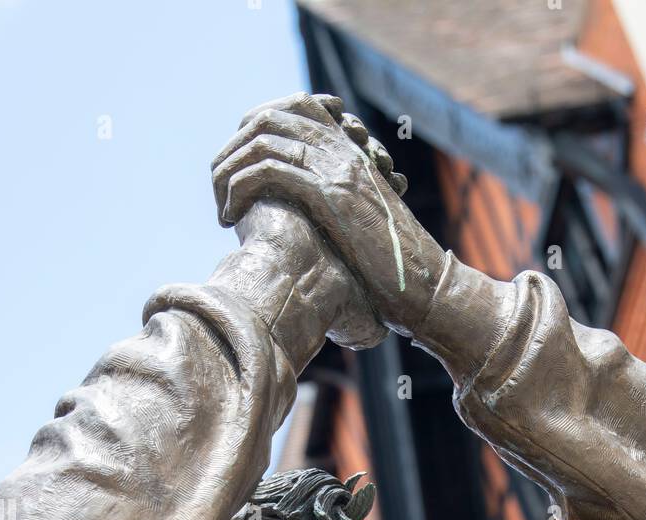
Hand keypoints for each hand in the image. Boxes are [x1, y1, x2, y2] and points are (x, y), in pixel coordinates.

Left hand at [211, 93, 446, 336]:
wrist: (426, 286)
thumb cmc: (396, 271)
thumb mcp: (363, 225)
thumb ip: (336, 205)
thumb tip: (303, 217)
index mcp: (353, 153)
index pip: (295, 107)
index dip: (256, 126)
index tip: (237, 167)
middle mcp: (345, 151)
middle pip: (269, 116)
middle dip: (233, 148)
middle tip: (219, 187)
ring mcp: (338, 169)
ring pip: (262, 140)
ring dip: (228, 171)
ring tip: (220, 208)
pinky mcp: (330, 195)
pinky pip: (269, 171)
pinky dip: (238, 189)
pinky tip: (230, 218)